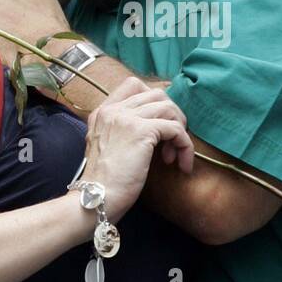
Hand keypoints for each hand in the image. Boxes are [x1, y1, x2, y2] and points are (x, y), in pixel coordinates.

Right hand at [81, 77, 193, 220]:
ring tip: (173, 156)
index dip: (155, 99)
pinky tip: (181, 164)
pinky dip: (185, 146)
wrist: (96, 197)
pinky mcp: (142, 132)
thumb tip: (156, 126)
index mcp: (102, 111)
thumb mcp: (106, 146)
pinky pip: (175, 129)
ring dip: (179, 131)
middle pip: (156, 94)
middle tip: (171, 142)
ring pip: (168, 108)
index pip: (133, 84)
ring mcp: (127, 118)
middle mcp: (113, 110)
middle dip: (171, 116)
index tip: (163, 121)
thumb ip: (121, 130)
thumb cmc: (104, 182)